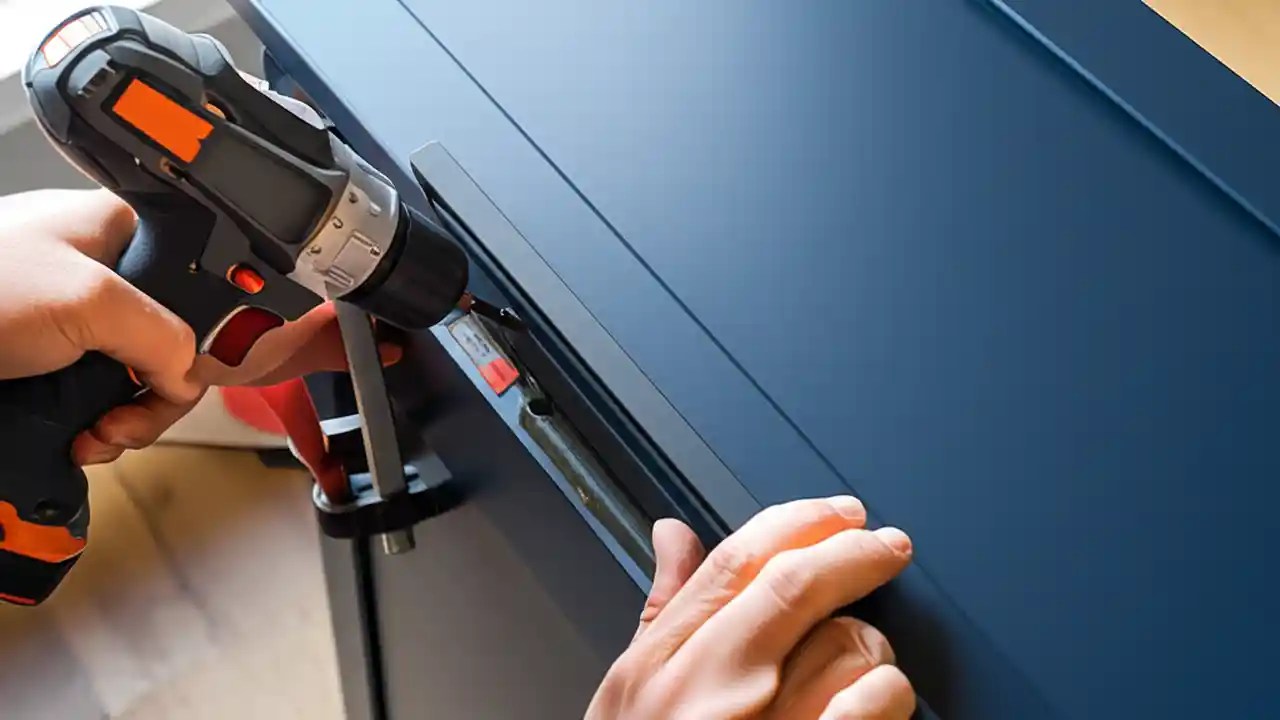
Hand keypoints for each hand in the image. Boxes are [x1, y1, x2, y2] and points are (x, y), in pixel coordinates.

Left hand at [0, 188, 397, 464]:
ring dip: (126, 421)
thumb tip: (192, 375)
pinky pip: (102, 402)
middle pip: (176, 343)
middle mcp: (103, 273)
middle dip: (159, 396)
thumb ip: (166, 336)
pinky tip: (77, 442)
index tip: (211, 373)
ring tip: (92, 438)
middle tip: (129, 418)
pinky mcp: (49, 364)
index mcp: (121, 231)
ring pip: (141, 381)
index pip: (206, 281)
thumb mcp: (91, 302)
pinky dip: (98, 431)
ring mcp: (75, 322)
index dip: (214, 333)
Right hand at [587, 497, 914, 719]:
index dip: (799, 522)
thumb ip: (662, 608)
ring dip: (870, 645)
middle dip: (856, 552)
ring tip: (862, 663)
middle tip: (887, 544)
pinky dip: (888, 692)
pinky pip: (874, 704)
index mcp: (662, 665)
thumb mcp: (630, 693)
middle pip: (796, 586)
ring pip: (848, 644)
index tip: (838, 514)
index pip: (735, 562)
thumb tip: (674, 535)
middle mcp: (711, 692)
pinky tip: (881, 696)